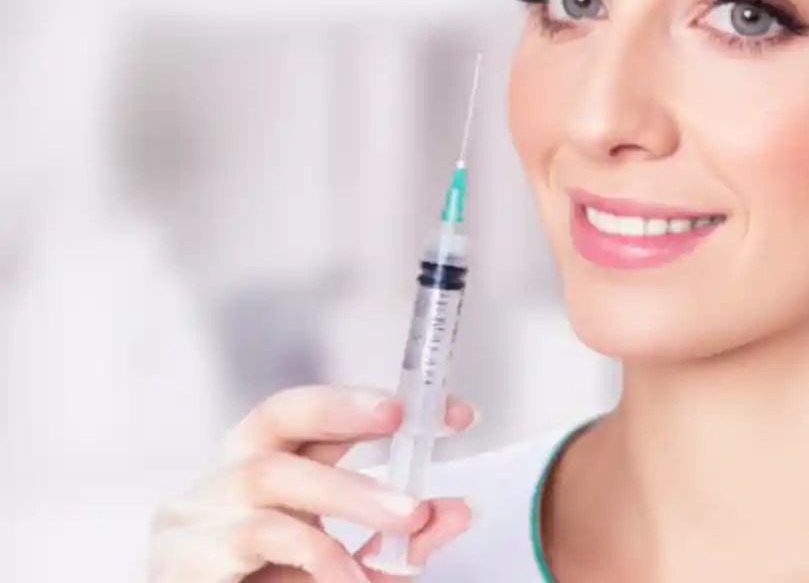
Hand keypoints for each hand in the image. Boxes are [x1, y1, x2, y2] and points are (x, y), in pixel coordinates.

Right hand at [148, 385, 475, 582]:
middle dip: (344, 412)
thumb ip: (400, 539)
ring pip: (271, 474)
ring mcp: (196, 518)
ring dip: (351, 492)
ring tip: (407, 518)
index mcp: (260, 470)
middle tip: (404, 421)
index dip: (369, 403)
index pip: (310, 415)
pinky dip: (318, 552)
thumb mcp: (352, 566)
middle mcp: (224, 482)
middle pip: (276, 416)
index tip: (443, 412)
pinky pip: (258, 535)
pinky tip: (350, 576)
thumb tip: (460, 510)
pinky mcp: (187, 560)